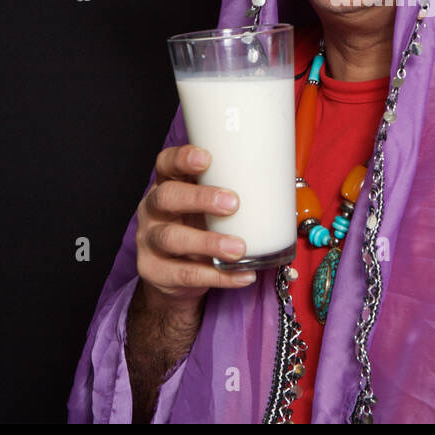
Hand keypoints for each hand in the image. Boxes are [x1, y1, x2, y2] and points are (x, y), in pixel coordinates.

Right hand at [135, 144, 257, 305]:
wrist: (173, 276)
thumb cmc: (197, 227)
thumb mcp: (206, 206)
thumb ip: (230, 191)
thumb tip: (284, 180)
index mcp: (167, 185)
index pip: (166, 163)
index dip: (182, 158)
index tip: (207, 158)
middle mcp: (153, 210)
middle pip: (167, 197)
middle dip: (199, 198)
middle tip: (232, 203)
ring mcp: (150, 241)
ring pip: (172, 238)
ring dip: (208, 242)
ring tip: (239, 248)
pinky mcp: (155, 271)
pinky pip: (186, 274)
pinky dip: (218, 276)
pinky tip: (242, 274)